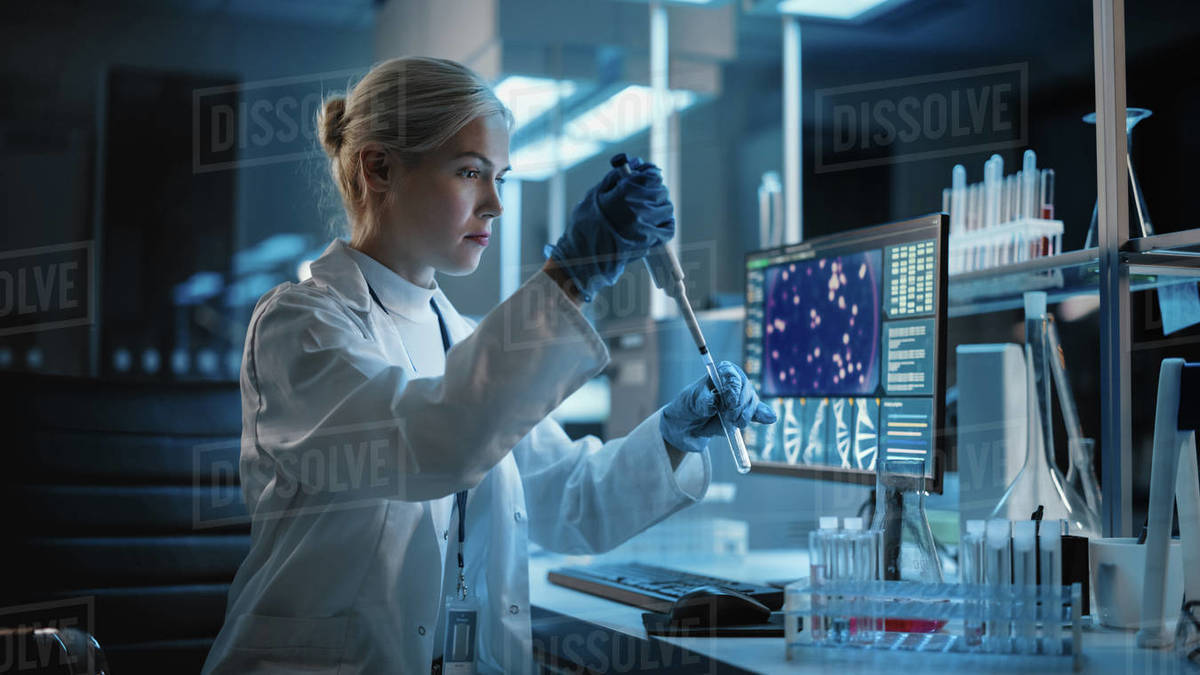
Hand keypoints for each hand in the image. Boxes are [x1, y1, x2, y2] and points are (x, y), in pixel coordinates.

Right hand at [543, 155, 674, 301]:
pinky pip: (668, 229)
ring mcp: (645, 226)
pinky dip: (665, 224)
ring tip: (649, 211)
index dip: (651, 173)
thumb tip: (635, 163)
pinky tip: (656, 224)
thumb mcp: (595, 195)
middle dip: (654, 190)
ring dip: (661, 207)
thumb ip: (616, 177)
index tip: (648, 174)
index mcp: (624, 192)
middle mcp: (638, 207)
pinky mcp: (649, 242)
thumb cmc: (585, 225)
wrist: (583, 256)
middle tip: (646, 194)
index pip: (652, 175)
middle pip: (661, 191)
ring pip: (667, 209)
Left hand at [660, 361, 776, 453]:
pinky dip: (763, 416)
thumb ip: (703, 401)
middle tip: (729, 417)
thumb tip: (713, 404)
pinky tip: (768, 418)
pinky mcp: (746, 414)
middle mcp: (734, 383)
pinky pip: (758, 414)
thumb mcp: (692, 402)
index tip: (730, 403)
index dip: (733, 388)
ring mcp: (742, 399)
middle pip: (746, 390)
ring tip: (732, 423)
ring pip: (752, 404)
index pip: (732, 375)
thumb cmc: (689, 407)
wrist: (689, 426)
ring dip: (744, 416)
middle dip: (739, 405)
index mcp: (721, 373)